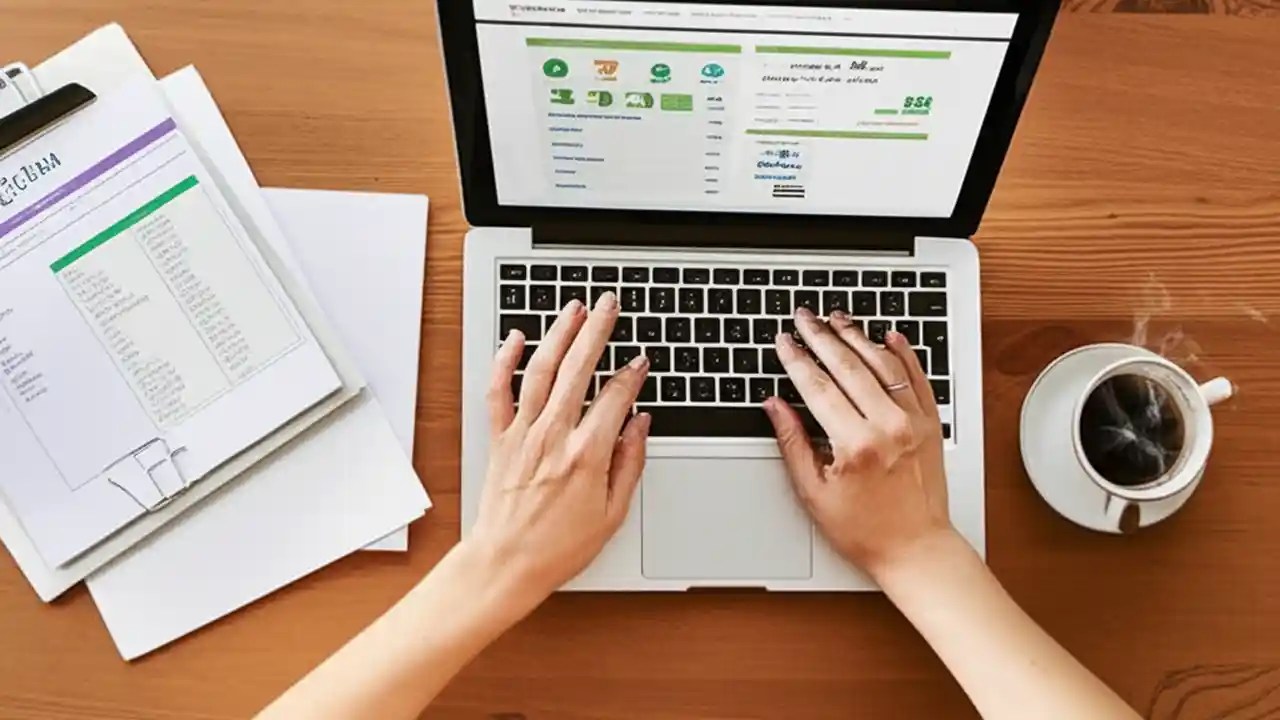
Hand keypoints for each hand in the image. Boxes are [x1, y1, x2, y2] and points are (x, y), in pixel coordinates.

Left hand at [470, 294, 650, 606]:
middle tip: (609, 305)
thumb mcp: (612, 513)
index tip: (641, 361)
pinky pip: (498, 392)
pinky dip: (504, 361)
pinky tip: (514, 338)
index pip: (615, 397)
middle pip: (578, 368)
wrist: (506, 563)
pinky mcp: (499, 439)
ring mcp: (523, 434)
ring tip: (573, 309)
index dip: (632, 374)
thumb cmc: (559, 547)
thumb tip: (640, 424)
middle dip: (597, 330)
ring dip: (558, 334)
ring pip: (541, 370)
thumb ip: (630, 463)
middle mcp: (553, 436)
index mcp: (586, 455)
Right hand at [763, 308, 952, 579]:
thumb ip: (793, 443)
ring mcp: (914, 422)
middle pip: (848, 365)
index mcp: (855, 444)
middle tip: (804, 317)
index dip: (796, 359)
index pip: (817, 386)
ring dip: (858, 337)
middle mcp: (888, 426)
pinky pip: (918, 377)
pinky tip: (889, 336)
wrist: (916, 549)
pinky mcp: (932, 424)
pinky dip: (903, 353)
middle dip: (821, 336)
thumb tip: (775, 406)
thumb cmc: (866, 530)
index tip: (783, 342)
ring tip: (838, 319)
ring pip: (883, 364)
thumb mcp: (814, 492)